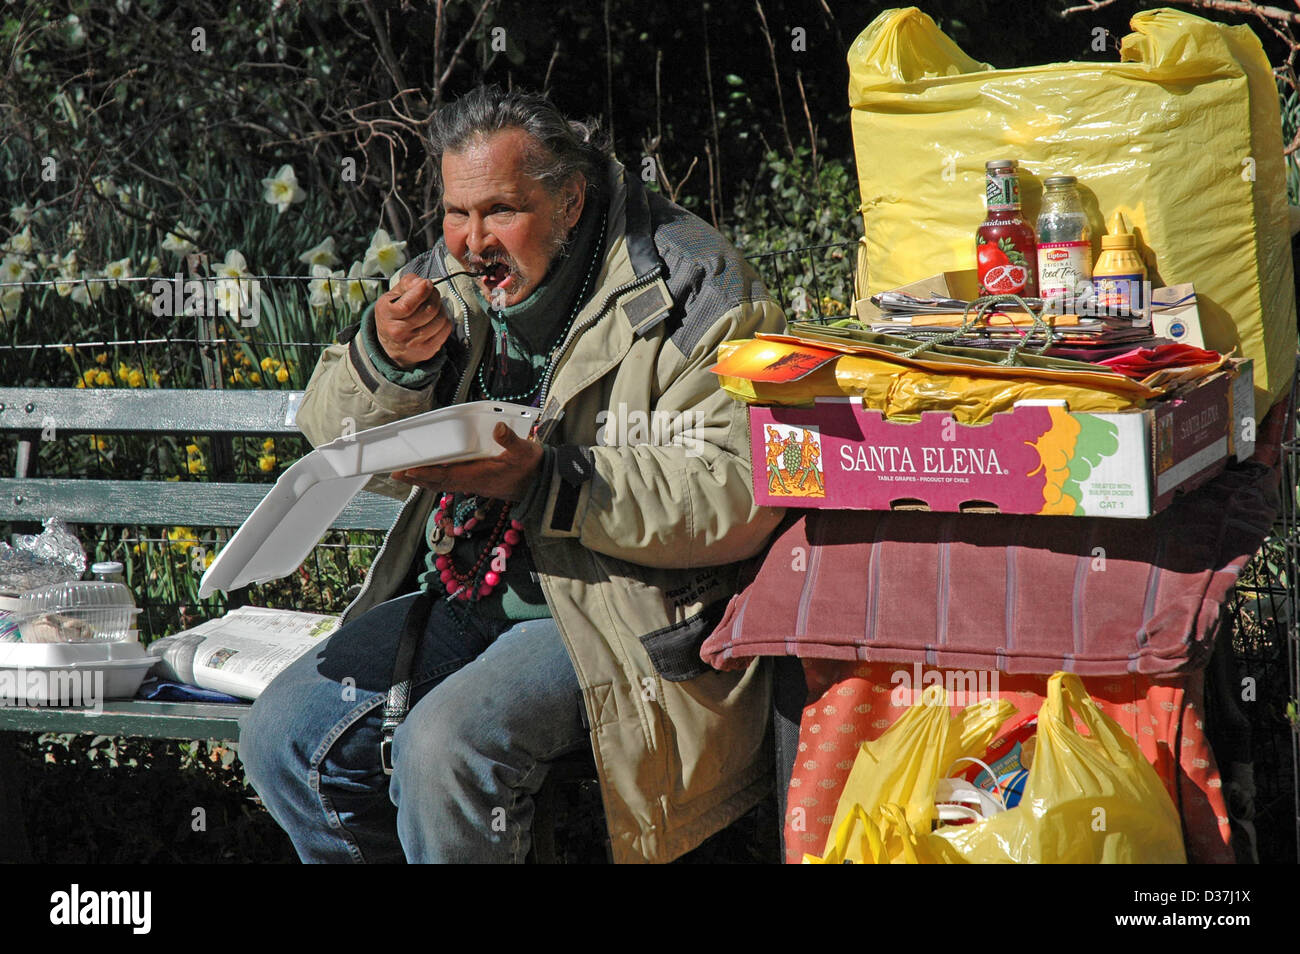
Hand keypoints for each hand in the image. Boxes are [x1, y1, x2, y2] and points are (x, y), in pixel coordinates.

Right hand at [375, 274, 452, 368]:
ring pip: (440, 319)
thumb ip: (407, 283)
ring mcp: (414, 343)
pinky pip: (446, 329)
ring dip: (440, 308)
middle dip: (434, 296)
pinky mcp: (428, 350)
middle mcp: (398, 331)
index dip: (422, 291)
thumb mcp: (392, 295)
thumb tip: (422, 282)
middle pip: (429, 310)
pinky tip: (435, 319)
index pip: (408, 304)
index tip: (427, 284)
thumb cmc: (394, 314)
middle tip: (432, 293)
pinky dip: (444, 320)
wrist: (393, 345)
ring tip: (433, 307)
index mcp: (387, 314)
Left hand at [391, 422, 543, 502]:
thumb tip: (498, 427)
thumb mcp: (524, 451)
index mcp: (480, 476)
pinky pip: (450, 482)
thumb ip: (511, 440)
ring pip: (442, 484)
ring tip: (406, 473)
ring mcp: (474, 485)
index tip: (409, 469)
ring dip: (423, 479)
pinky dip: (436, 478)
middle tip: (395, 472)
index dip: (427, 473)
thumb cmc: (532, 468)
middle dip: (417, 478)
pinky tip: (430, 473)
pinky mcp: (477, 483)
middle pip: (438, 482)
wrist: (541, 486)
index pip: (447, 475)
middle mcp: (473, 483)